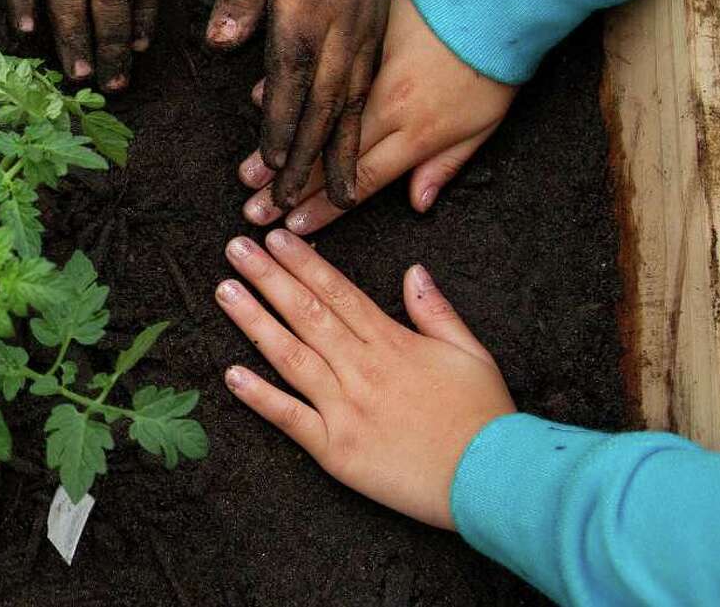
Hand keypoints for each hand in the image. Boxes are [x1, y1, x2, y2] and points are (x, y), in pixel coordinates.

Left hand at [206, 0, 399, 208]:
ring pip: (350, 108)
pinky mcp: (375, 33)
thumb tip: (220, 44)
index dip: (279, 128)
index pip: (289, 82)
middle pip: (322, 109)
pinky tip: (351, 152)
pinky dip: (358, 129)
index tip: (270, 170)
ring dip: (337, 156)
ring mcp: (364, 35)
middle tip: (291, 209)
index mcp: (304, 10)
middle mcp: (340, 32)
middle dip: (306, 162)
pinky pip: (367, 92)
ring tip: (334, 201)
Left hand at [216, 230, 514, 528]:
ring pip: (291, 356)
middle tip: (236, 248)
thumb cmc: (484, 418)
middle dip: (268, 277)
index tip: (275, 237)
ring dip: (254, 321)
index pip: (338, 291)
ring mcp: (346, 409)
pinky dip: (260, 397)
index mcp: (392, 343)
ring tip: (224, 291)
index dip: (303, 262)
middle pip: (307, 313)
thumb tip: (413, 271)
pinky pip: (291, 419)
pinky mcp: (336, 451)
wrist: (495, 480)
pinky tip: (231, 375)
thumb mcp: (471, 353)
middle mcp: (363, 369)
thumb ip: (435, 310)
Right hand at [240, 0, 516, 234]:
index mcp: (417, 133)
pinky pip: (319, 69)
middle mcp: (386, 108)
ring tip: (246, 171)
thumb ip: (445, 166)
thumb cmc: (494, 68)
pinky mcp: (363, 40)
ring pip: (316, 118)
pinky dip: (290, 86)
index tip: (294, 223)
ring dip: (279, 146)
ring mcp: (370, 73)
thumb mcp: (483, 127)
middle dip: (288, 186)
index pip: (362, 179)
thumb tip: (417, 204)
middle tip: (253, 209)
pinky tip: (260, 102)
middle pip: (327, 155)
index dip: (325, 206)